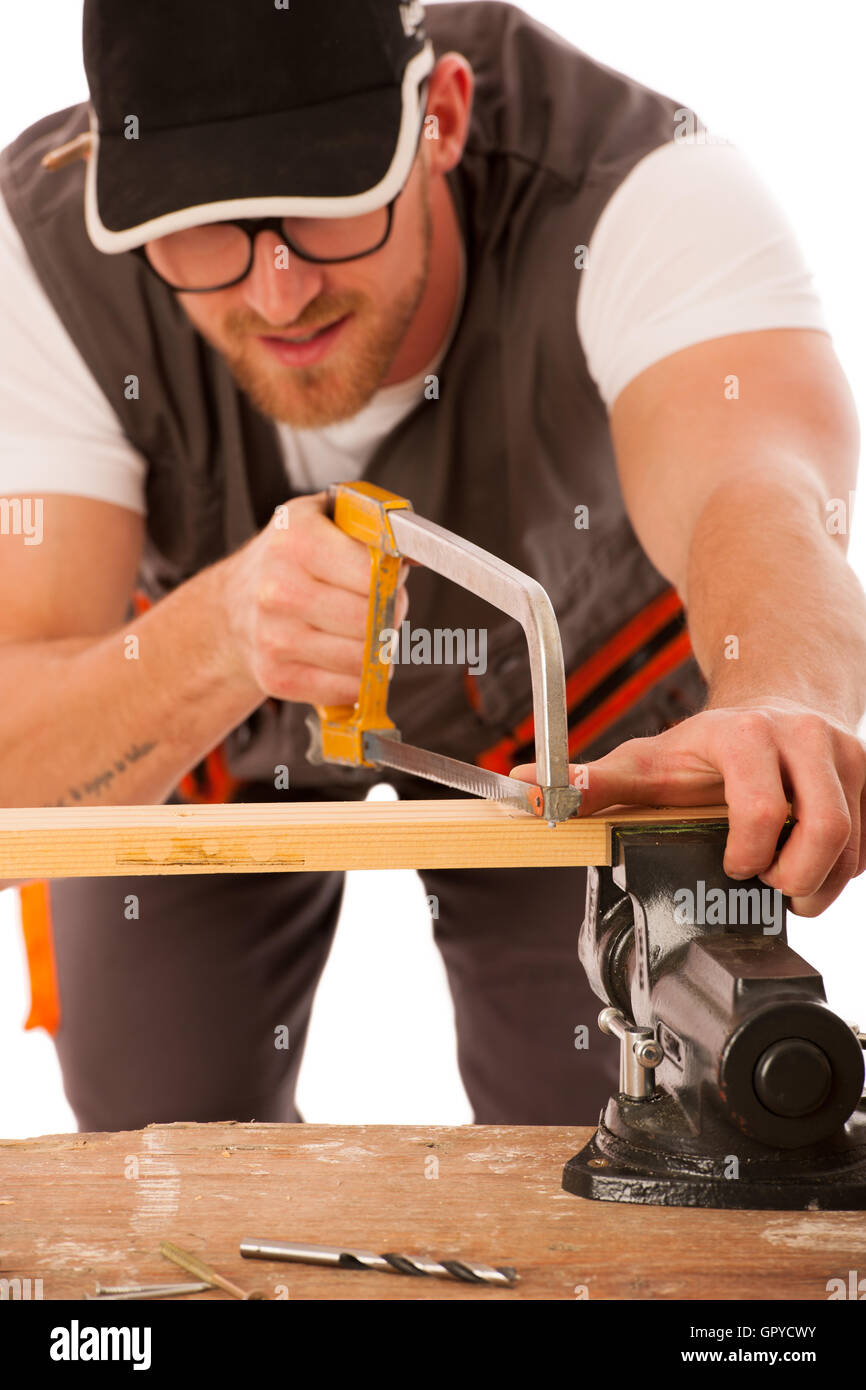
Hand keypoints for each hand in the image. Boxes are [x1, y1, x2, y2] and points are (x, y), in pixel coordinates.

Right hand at [223, 491, 408, 706]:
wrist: (230, 608)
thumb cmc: (287, 560)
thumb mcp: (322, 519)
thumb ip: (371, 526)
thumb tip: (416, 554)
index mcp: (296, 542)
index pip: (373, 573)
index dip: (392, 578)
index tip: (388, 577)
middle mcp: (280, 591)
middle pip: (371, 620)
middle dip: (389, 616)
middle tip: (381, 609)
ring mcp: (275, 638)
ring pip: (363, 659)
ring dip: (377, 651)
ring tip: (363, 633)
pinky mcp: (277, 677)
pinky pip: (347, 690)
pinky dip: (358, 679)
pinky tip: (346, 658)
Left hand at [511, 699, 865, 914]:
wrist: (774, 702)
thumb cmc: (707, 746)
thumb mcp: (647, 761)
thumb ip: (592, 782)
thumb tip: (525, 785)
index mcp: (746, 735)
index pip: (762, 809)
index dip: (749, 854)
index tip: (733, 866)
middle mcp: (804, 738)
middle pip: (826, 830)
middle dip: (792, 876)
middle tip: (763, 880)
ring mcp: (846, 755)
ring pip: (854, 845)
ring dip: (819, 880)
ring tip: (783, 880)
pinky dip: (841, 871)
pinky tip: (808, 867)